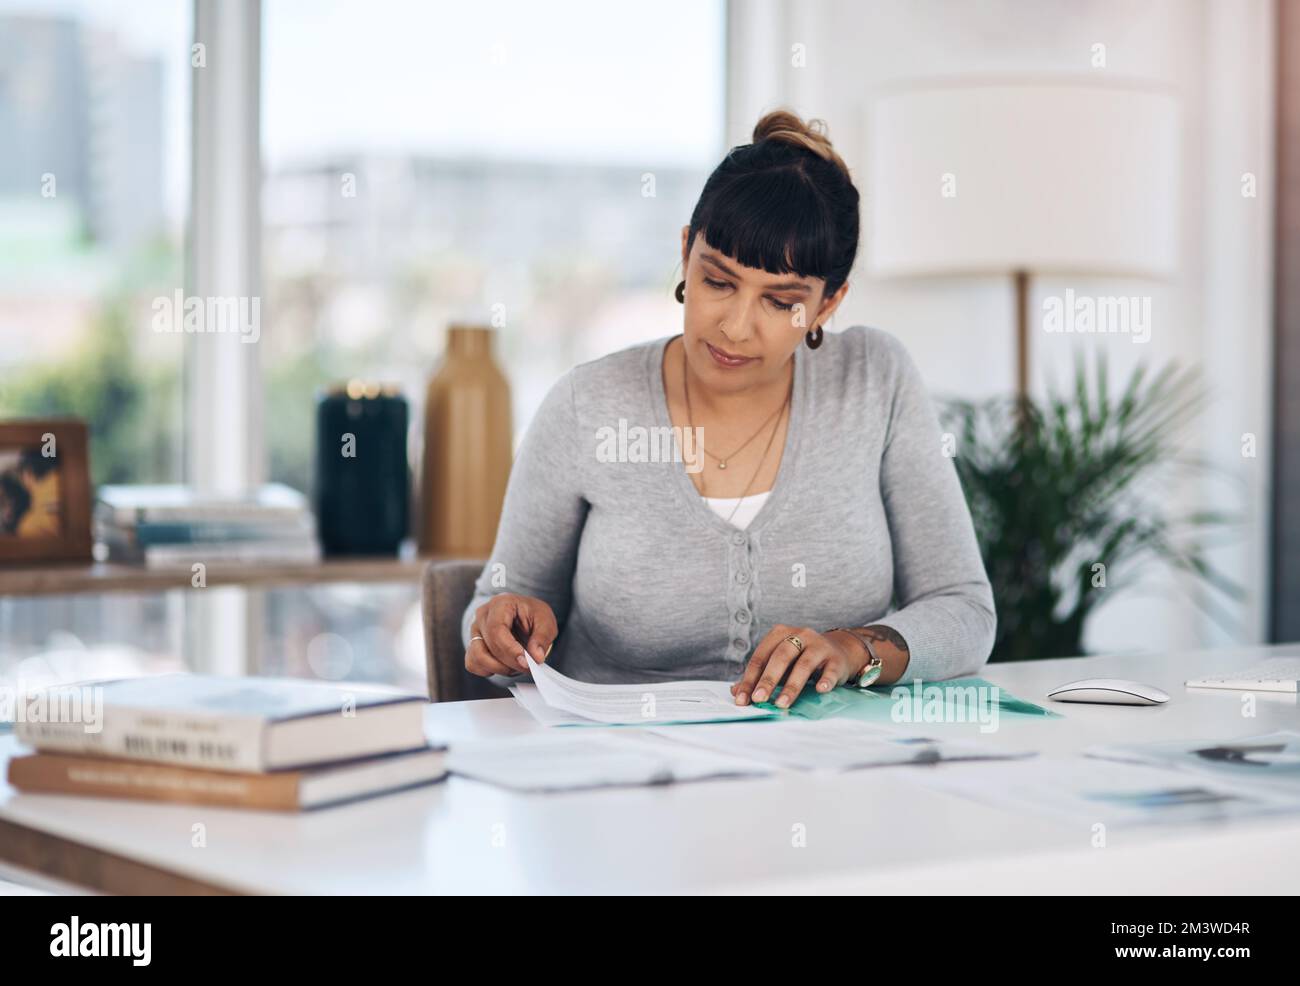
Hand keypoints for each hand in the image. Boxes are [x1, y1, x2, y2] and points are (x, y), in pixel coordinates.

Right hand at [466, 594, 557, 677]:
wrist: (525, 617)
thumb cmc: (534, 616)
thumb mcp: (546, 622)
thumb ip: (542, 638)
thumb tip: (536, 657)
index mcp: (500, 604)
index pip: (497, 629)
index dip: (510, 650)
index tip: (526, 662)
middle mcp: (483, 616)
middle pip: (488, 645)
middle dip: (510, 662)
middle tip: (528, 667)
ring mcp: (475, 631)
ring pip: (477, 656)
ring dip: (498, 668)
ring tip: (517, 666)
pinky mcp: (473, 645)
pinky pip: (473, 664)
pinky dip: (488, 670)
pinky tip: (505, 666)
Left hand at [731, 625, 865, 707]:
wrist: (839, 651)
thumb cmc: (801, 659)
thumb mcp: (780, 664)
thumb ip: (758, 676)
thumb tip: (736, 692)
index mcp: (780, 634)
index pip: (760, 656)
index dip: (750, 678)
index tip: (742, 699)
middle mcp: (799, 635)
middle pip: (780, 657)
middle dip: (768, 680)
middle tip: (759, 700)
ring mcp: (819, 645)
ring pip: (804, 664)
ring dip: (792, 686)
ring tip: (781, 704)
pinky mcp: (836, 659)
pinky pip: (830, 670)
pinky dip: (825, 680)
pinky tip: (819, 690)